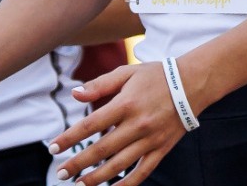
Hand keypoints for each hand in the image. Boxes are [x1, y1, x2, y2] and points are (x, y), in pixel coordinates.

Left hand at [49, 63, 190, 185]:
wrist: (193, 84)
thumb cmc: (156, 76)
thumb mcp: (127, 73)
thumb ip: (100, 85)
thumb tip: (74, 95)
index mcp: (126, 104)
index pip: (90, 125)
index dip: (69, 138)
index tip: (52, 148)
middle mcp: (137, 124)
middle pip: (101, 149)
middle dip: (78, 163)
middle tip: (60, 173)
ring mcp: (150, 139)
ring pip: (119, 165)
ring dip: (96, 178)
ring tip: (79, 184)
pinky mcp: (161, 149)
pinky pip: (142, 172)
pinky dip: (126, 184)